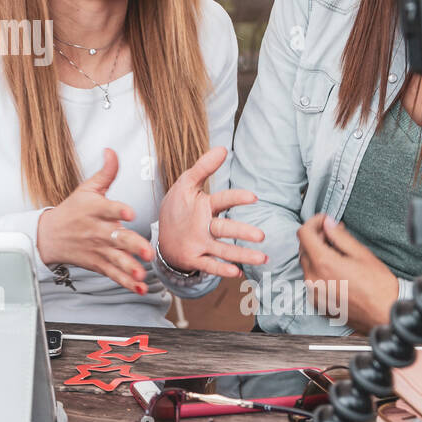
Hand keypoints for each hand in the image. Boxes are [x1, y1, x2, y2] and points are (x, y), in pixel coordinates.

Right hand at [36, 148, 154, 293]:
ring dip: (129, 267)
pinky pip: (113, 274)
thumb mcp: (87, 188)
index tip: (130, 213)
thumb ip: (106, 172)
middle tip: (146, 251)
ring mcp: (97, 249)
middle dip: (132, 245)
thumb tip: (112, 150)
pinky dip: (126, 282)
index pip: (107, 208)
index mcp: (94, 209)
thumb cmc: (72, 210)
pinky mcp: (98, 263)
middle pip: (116, 238)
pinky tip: (140, 287)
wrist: (48, 236)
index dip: (119, 210)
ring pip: (116, 259)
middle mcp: (97, 230)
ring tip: (141, 274)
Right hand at [157, 146, 266, 276]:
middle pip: (222, 229)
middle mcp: (199, 226)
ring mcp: (196, 244)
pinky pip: (209, 266)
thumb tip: (223, 148)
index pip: (221, 200)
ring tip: (263, 258)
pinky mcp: (194, 259)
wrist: (159, 236)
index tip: (254, 197)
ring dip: (242, 255)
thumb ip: (204, 167)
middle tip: (261, 236)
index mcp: (200, 206)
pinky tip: (238, 272)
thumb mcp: (185, 184)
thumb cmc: (177, 208)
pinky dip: (222, 271)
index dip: (236, 198)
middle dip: (241, 232)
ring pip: (221, 251)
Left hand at [297, 214, 398, 333]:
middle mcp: (313, 279)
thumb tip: (327, 224)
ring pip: (307, 264)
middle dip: (317, 237)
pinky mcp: (317, 303)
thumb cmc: (379, 287)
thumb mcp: (362, 254)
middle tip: (335, 234)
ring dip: (317, 254)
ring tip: (338, 252)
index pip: (304, 234)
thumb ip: (340, 236)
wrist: (385, 316)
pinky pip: (311, 280)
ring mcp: (313, 293)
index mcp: (323, 263)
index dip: (314, 222)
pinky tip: (336, 270)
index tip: (325, 220)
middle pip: (304, 248)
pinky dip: (319, 270)